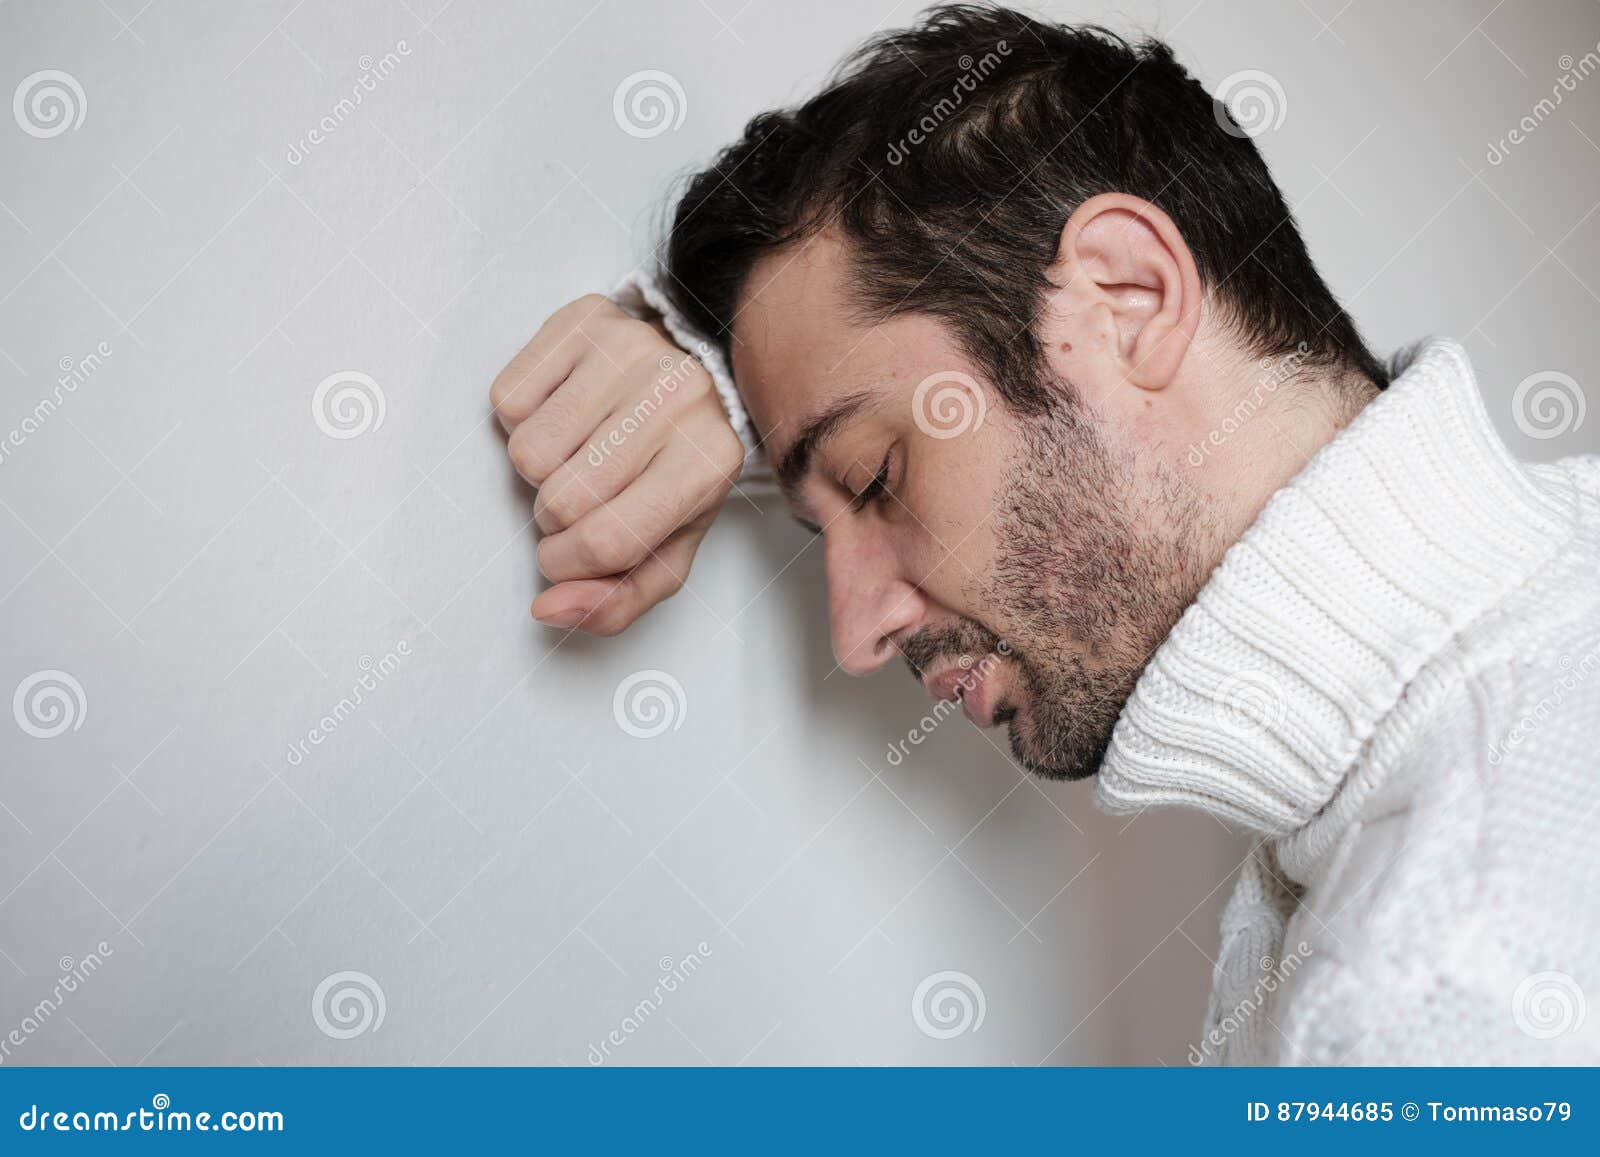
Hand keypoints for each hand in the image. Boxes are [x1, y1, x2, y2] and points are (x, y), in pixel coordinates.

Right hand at [491, 294, 743, 634]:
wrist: (688, 367)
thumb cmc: (673, 466)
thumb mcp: (667, 544)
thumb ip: (620, 598)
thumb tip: (549, 609)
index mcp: (711, 461)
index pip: (608, 540)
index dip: (566, 564)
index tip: (565, 556)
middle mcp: (680, 396)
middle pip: (562, 498)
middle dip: (554, 516)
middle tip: (580, 494)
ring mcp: (634, 349)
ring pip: (529, 450)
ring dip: (538, 468)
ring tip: (575, 450)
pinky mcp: (585, 318)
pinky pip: (509, 398)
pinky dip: (522, 417)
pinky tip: (562, 408)